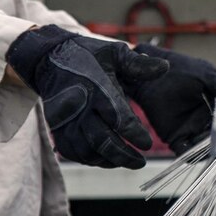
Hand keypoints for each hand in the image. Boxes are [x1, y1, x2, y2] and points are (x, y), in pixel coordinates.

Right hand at [7, 26, 167, 168]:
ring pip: (86, 151)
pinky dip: (89, 159)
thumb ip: (138, 64)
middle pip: (102, 141)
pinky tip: (105, 159)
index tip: (148, 144)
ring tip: (126, 161)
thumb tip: (165, 68)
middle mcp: (80, 107)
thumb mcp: (115, 53)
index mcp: (98, 88)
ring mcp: (65, 120)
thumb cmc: (89, 55)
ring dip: (107, 160)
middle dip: (123, 155)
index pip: (119, 118)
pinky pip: (72, 152)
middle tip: (141, 162)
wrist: (50, 59)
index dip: (135, 134)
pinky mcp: (56, 127)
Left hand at [128, 44, 215, 151]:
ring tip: (215, 148)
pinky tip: (196, 152)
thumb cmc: (180, 68)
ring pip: (205, 146)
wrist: (150, 72)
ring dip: (211, 149)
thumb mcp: (206, 74)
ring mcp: (191, 129)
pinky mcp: (175, 137)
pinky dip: (191, 155)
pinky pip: (185, 151)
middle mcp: (207, 120)